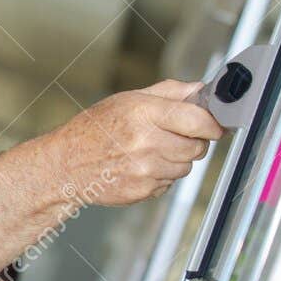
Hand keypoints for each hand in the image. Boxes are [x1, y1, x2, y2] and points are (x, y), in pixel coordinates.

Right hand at [46, 80, 223, 209]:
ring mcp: (144, 169)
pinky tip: (139, 168)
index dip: (212, 123)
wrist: (65, 166)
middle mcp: (145, 142)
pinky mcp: (142, 190)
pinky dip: (160, 177)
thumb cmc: (94, 131)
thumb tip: (200, 90)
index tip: (214, 125)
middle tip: (172, 138)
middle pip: (197, 147)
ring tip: (149, 153)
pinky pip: (169, 183)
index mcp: (144, 113)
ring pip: (185, 168)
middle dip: (192, 142)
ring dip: (175, 161)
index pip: (199, 120)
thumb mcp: (128, 100)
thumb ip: (169, 93)